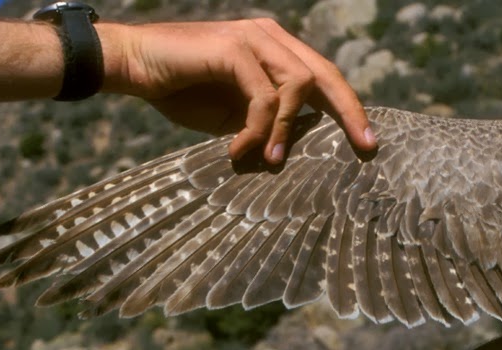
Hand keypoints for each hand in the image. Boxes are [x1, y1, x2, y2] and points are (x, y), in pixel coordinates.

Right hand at [97, 19, 377, 162]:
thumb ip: (271, 121)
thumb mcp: (237, 114)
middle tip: (364, 146)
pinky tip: (239, 148)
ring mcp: (253, 38)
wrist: (132, 67)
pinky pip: (263, 94)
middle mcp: (270, 37)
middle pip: (326, 75)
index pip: (326, 77)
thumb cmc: (182, 90)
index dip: (350, 108)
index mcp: (276, 50)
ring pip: (298, 85)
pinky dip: (258, 127)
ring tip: (269, 160)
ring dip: (286, 129)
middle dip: (349, 112)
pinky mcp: (233, 48)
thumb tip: (303, 147)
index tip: (369, 143)